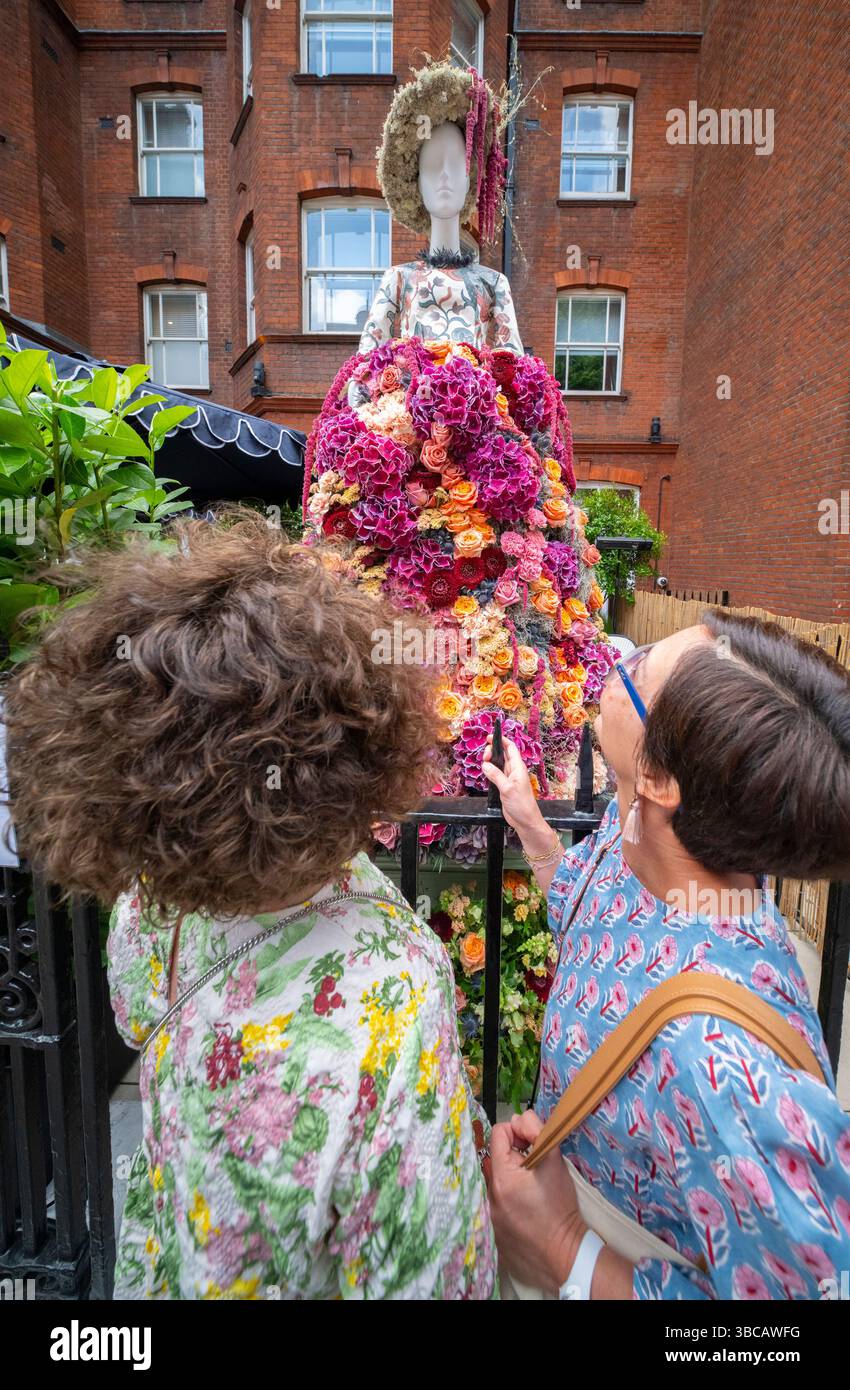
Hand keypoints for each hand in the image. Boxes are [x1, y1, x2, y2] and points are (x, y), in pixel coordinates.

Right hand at [481, 734, 541, 836]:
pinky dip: (489, 771)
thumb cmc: (521, 804)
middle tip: (484, 758)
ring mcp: (508, 778)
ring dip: (490, 762)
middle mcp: (513, 770)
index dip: (501, 740)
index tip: (490, 737)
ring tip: (483, 765)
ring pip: (497, 764)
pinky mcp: (504, 786)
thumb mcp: (507, 788)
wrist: (525, 820)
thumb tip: (485, 764)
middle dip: (491, 752)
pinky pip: (495, 774)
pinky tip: (485, 773)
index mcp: (518, 767)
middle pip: (501, 754)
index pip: (510, 748)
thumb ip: (496, 775)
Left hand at [486, 1108, 586, 1294]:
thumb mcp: (554, 1162)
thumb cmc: (560, 1208)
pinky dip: (509, 1202)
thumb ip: (537, 1132)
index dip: (518, 1133)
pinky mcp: (492, 1233)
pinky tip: (526, 1211)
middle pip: (496, 1158)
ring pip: (496, 1182)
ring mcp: (488, 1216)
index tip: (533, 1146)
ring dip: (511, 1179)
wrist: (565, 1255)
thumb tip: (521, 1118)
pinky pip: (496, 1205)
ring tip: (531, 1191)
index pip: (498, 1133)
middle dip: (514, 1156)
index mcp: (500, 1176)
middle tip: (534, 1168)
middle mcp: (487, 1196)